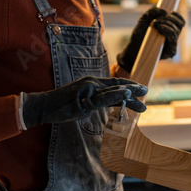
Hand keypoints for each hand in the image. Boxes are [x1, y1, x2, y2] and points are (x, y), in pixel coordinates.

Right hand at [20, 76, 146, 127]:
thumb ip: (95, 101)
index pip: (114, 84)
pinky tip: (126, 94)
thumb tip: (107, 106)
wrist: (44, 106)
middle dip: (133, 88)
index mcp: (92, 83)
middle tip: (146, 91)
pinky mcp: (84, 101)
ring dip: (129, 92)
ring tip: (141, 95)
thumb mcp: (82, 102)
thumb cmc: (61, 105)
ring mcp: (88, 91)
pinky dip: (115, 95)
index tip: (140, 90)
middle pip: (117, 86)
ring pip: (112, 91)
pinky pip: (103, 99)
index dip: (128, 86)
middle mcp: (92, 84)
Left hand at [116, 7, 185, 71]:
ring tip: (155, 24)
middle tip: (157, 19)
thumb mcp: (144, 18)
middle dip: (170, 18)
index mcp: (170, 27)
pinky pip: (173, 38)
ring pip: (177, 30)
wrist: (133, 48)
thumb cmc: (140, 34)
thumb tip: (165, 11)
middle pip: (180, 24)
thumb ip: (152, 10)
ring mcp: (172, 43)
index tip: (167, 12)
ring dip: (166, 23)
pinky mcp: (170, 51)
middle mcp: (173, 35)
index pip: (180, 20)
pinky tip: (159, 28)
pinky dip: (167, 30)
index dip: (176, 15)